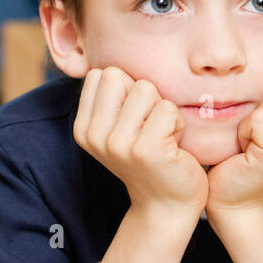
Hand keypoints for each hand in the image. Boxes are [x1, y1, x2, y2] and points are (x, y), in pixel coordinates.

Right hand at [73, 67, 207, 222]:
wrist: (166, 204)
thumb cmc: (150, 156)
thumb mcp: (119, 127)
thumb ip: (112, 97)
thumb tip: (111, 58)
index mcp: (83, 127)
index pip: (102, 74)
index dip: (125, 89)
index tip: (133, 119)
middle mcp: (94, 135)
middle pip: (119, 75)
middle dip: (142, 94)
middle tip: (149, 126)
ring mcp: (117, 143)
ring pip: (146, 88)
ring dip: (162, 109)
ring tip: (161, 135)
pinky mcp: (145, 150)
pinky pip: (168, 109)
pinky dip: (178, 124)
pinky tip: (173, 146)